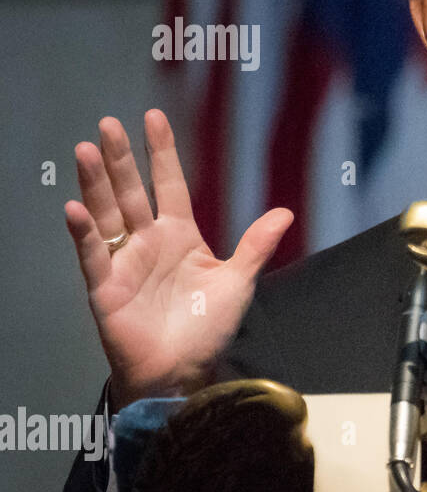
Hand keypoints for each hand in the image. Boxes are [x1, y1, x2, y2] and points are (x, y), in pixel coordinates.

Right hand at [64, 110, 292, 409]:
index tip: (154, 118)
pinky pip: (93, 255)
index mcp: (181, 236)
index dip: (162, 153)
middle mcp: (148, 242)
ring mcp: (124, 262)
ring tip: (87, 150)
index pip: (170, 184)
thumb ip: (255, 246)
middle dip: (121, 158)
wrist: (184, 372)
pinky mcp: (106, 288)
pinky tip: (76, 208)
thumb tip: (284, 213)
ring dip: (96, 183)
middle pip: (132, 191)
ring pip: (107, 214)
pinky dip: (84, 233)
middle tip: (109, 123)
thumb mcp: (237, 282)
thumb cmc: (207, 330)